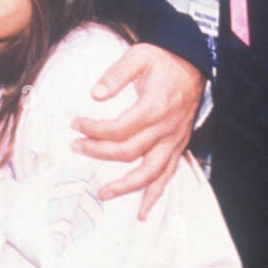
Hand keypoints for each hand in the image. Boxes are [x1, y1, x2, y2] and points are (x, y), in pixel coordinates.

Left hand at [71, 44, 202, 219]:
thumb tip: (94, 94)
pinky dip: (155, 193)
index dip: (93, 129)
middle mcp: (165, 128)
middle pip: (128, 151)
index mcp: (154, 107)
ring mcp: (174, 140)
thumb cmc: (163, 59)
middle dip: (98, 152)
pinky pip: (168, 174)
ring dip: (126, 186)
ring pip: (150, 172)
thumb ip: (115, 75)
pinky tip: (143, 210)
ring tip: (103, 194)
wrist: (192, 61)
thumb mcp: (138, 56)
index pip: (118, 128)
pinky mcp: (179, 145)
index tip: (75, 124)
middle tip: (76, 147)